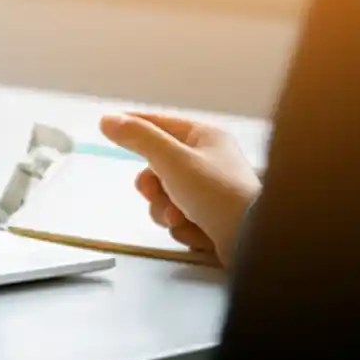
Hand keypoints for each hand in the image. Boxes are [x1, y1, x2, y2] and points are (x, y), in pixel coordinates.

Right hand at [99, 112, 259, 267]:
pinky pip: (179, 219)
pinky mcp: (211, 219)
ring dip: (165, 210)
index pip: (161, 124)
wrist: (252, 238)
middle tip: (156, 192)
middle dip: (153, 187)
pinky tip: (196, 231)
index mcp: (205, 138)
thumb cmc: (216, 192)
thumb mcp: (172, 159)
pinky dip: (182, 227)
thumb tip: (108, 120)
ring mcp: (211, 192)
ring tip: (180, 218)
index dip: (134, 126)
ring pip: (165, 197)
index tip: (109, 128)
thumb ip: (138, 138)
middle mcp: (208, 162)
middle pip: (158, 168)